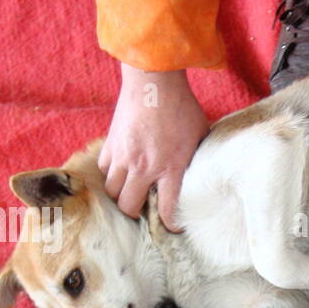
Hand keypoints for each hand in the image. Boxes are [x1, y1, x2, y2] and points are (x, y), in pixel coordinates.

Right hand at [99, 64, 208, 232]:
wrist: (153, 80)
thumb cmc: (182, 107)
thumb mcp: (200, 136)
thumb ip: (197, 159)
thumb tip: (204, 174)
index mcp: (170, 167)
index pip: (166, 209)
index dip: (171, 223)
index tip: (173, 226)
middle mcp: (143, 166)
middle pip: (129, 206)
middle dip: (136, 214)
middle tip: (145, 212)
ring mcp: (123, 156)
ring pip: (113, 191)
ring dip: (121, 196)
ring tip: (131, 195)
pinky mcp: (111, 143)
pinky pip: (104, 169)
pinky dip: (111, 175)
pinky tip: (121, 173)